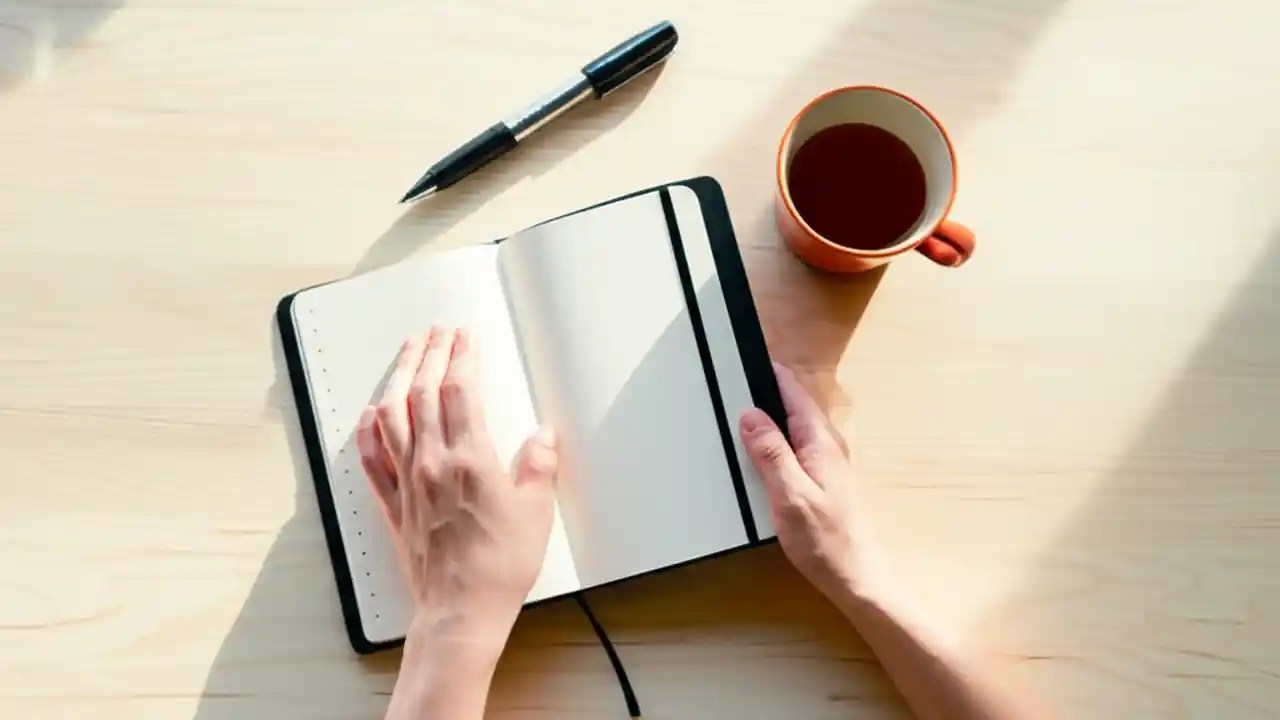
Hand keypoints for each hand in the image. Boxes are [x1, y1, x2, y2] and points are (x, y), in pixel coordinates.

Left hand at [355, 327, 558, 647]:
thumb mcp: (536, 511)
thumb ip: (537, 465)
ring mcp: (407, 483)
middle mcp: (431, 464)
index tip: (463, 335)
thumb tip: (542, 435)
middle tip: (436, 331)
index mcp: (469, 459)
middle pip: (422, 393)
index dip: (460, 355)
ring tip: (406, 355)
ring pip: (393, 416)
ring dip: (398, 378)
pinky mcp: (394, 506)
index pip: (459, 390)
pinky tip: (370, 416)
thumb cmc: (499, 567)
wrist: (461, 612)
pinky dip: (369, 431)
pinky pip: (372, 459)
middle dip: (429, 354)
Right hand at [738, 363, 884, 605]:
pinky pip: (792, 448)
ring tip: (735, 412)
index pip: (793, 392)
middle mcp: (825, 445)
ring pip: (791, 427)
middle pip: (792, 405)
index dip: (769, 372)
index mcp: (819, 441)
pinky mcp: (818, 479)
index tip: (743, 356)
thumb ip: (772, 453)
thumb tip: (751, 414)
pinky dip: (771, 442)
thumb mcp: (790, 495)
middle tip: (729, 383)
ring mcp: (824, 462)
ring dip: (766, 418)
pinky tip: (754, 453)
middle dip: (763, 392)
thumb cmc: (825, 541)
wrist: (855, 577)